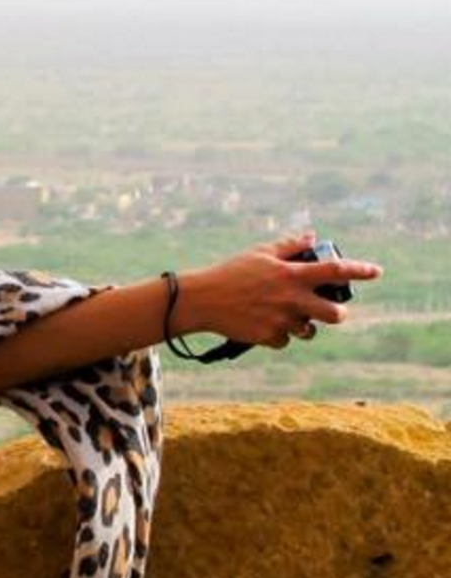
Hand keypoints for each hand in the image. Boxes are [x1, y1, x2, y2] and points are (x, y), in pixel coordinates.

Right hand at [177, 231, 382, 349]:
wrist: (201, 300)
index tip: (377, 272)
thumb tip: (312, 236)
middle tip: (331, 312)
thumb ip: (289, 246)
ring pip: (309, 331)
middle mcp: (291, 298)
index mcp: (292, 275)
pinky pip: (284, 341)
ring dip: (304, 326)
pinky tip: (264, 325)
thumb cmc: (230, 273)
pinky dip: (278, 335)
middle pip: (334, 314)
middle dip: (337, 314)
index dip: (360, 270)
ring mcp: (281, 320)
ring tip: (288, 318)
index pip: (335, 270)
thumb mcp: (260, 253)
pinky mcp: (268, 337)